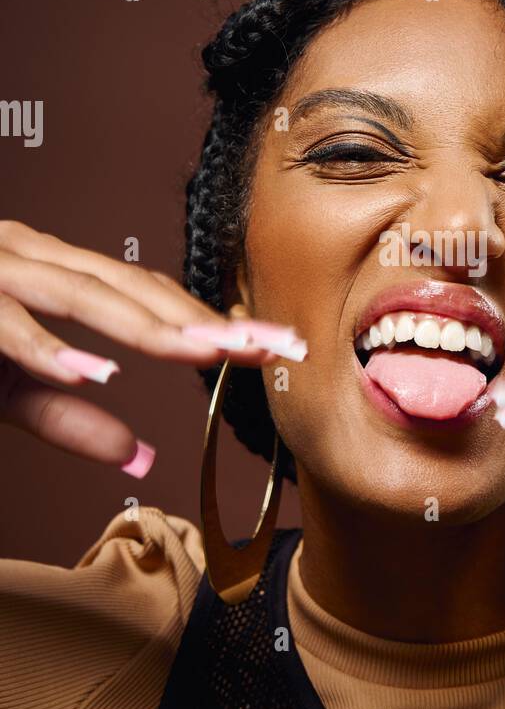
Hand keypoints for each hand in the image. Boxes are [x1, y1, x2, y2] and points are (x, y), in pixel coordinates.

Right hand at [0, 221, 304, 474]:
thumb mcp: (4, 389)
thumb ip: (66, 415)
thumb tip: (138, 453)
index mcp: (47, 271)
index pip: (145, 296)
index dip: (208, 321)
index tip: (270, 347)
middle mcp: (26, 255)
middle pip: (134, 287)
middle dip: (206, 319)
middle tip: (273, 347)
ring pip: (80, 293)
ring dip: (149, 325)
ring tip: (211, 352)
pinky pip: (1, 323)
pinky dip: (44, 347)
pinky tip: (94, 370)